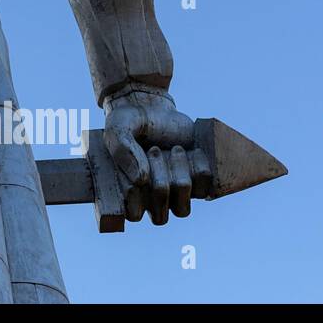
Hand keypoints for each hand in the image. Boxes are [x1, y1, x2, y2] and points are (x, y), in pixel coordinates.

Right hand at [103, 88, 208, 224]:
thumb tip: (141, 179)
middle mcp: (150, 198)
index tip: (137, 168)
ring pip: (182, 208)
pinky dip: (199, 168)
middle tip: (154, 150)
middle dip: (160, 184)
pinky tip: (190, 150)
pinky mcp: (195, 181)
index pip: (134, 214)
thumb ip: (122, 150)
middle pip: (160, 216)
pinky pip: (204, 189)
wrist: (152, 106)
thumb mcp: (117, 129)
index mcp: (127, 192)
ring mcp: (174, 191)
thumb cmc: (129, 121)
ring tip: (174, 149)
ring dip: (179, 176)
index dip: (137, 196)